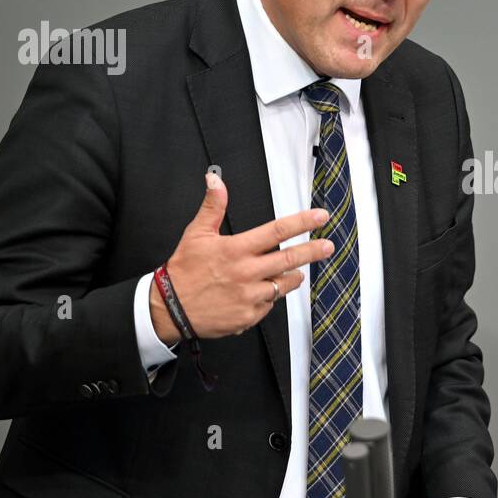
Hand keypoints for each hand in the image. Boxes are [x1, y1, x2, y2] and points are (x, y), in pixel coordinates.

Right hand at [149, 172, 333, 341]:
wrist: (170, 309)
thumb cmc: (184, 271)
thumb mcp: (196, 234)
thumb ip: (213, 207)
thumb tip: (216, 181)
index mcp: (235, 250)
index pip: (276, 231)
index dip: (302, 223)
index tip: (320, 217)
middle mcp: (246, 273)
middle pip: (289, 259)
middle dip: (312, 251)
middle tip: (328, 246)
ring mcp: (249, 297)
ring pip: (284, 284)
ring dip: (292, 276)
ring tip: (293, 270)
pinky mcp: (248, 317)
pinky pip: (269, 304)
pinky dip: (269, 297)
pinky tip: (259, 291)